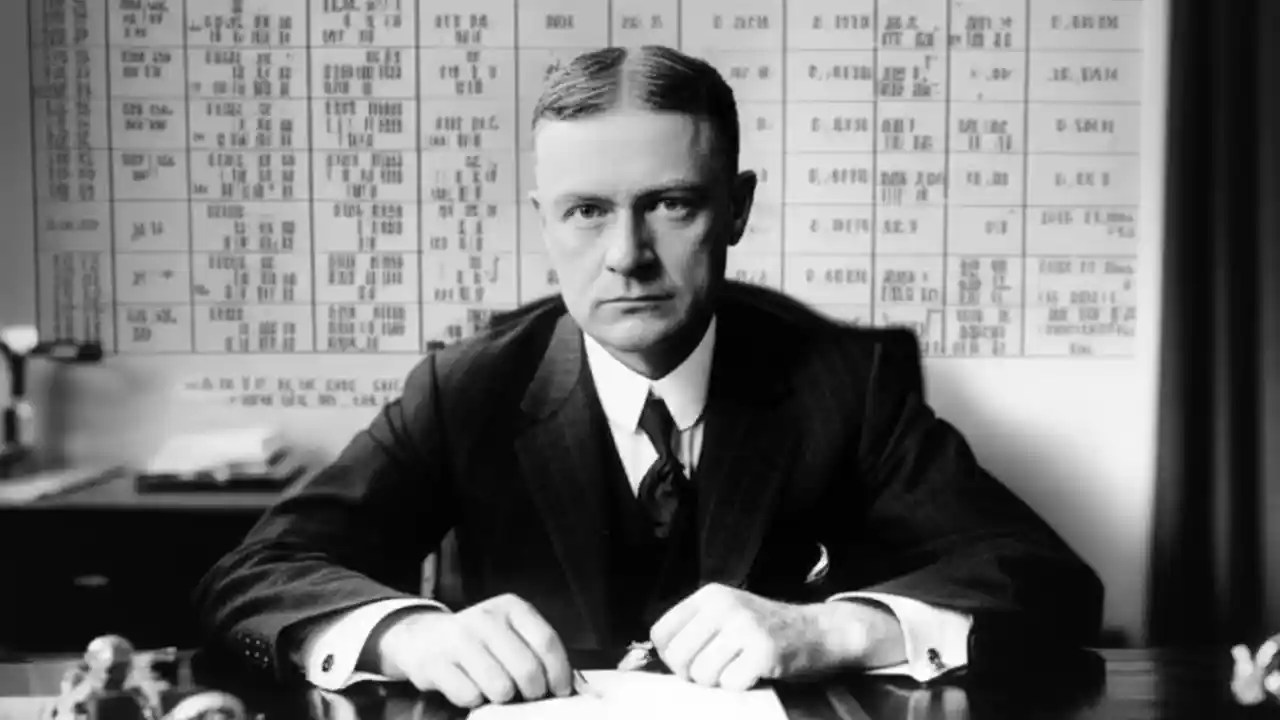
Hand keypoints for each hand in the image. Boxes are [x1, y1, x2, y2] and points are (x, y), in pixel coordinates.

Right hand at [374, 594, 573, 707]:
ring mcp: (460, 639)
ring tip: (495, 688)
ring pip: (501, 687)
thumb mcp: (510, 633)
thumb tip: (574, 686)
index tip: (560, 691)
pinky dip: (474, 700)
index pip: (547, 643)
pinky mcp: (437, 663)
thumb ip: (539, 653)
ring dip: (502, 698)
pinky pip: (471, 697)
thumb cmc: (479, 641)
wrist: (423, 638)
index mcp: (511, 608)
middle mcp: (486, 618)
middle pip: (527, 670)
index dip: (559, 673)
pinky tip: (470, 686)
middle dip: (533, 692)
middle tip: (526, 695)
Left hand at [650, 584, 904, 690]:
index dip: (670, 656)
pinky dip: (740, 686)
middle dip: (693, 674)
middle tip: (717, 669)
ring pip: (702, 674)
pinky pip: (730, 684)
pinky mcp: (763, 651)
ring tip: (738, 668)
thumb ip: (695, 630)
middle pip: (678, 657)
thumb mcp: (726, 615)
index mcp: (709, 595)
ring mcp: (744, 627)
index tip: (691, 659)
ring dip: (718, 682)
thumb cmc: (765, 630)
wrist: (817, 631)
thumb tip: (655, 659)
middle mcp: (723, 606)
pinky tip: (754, 672)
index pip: (661, 632)